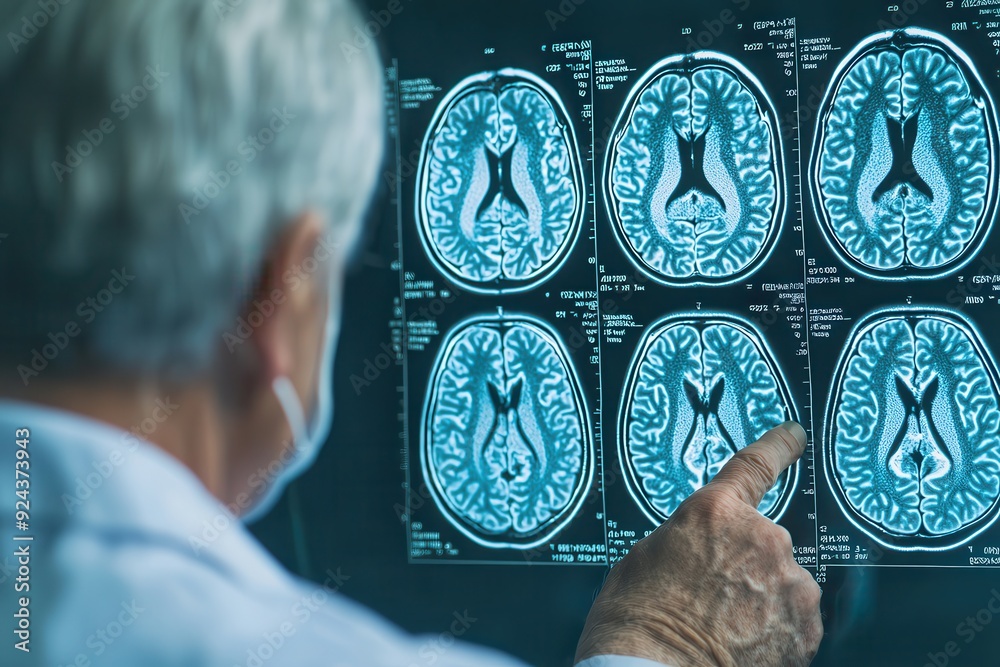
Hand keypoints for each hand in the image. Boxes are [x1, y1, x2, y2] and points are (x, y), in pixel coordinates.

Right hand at [576, 422, 821, 666]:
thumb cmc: (636, 623)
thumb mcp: (645, 558)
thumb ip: (688, 540)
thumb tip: (702, 551)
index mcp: (715, 512)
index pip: (756, 464)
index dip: (779, 446)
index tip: (794, 434)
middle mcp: (762, 539)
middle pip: (764, 542)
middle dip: (745, 565)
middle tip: (710, 596)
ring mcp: (790, 585)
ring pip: (783, 583)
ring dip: (763, 600)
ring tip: (723, 628)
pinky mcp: (806, 628)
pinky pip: (795, 620)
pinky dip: (774, 632)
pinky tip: (740, 645)